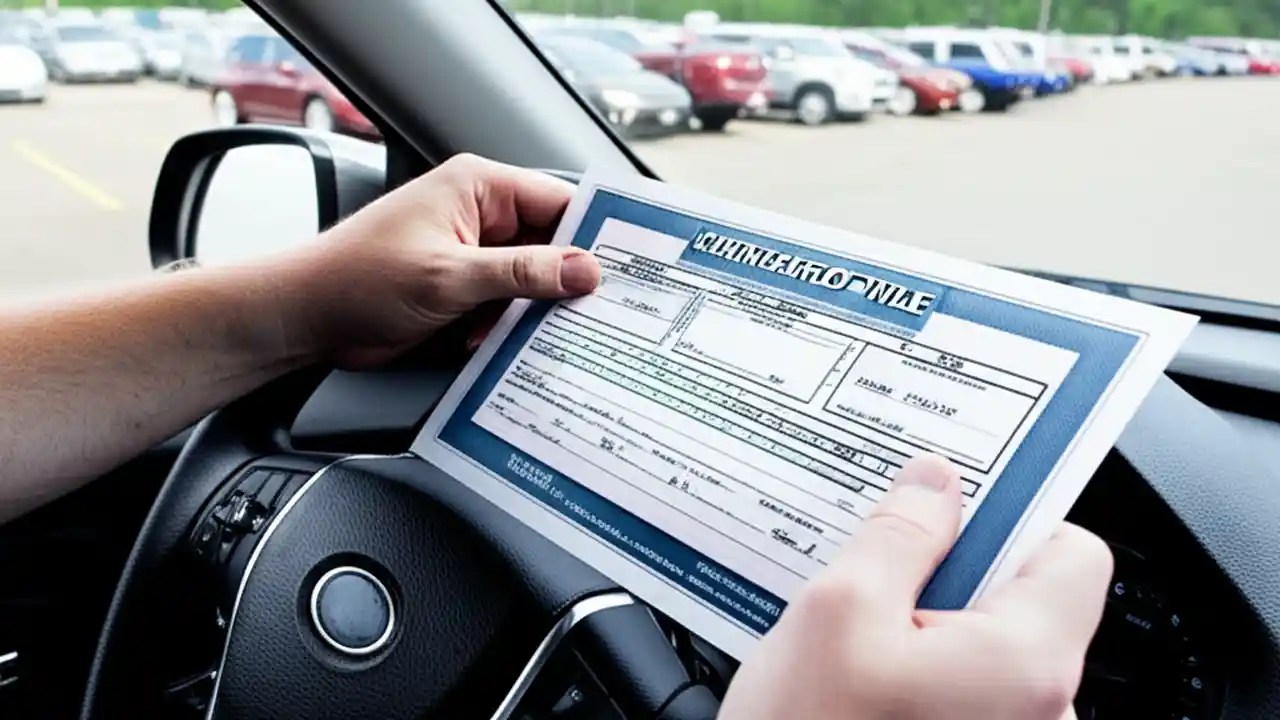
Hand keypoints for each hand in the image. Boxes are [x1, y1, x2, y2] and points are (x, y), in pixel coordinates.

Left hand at [282, 154, 600, 366]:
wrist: (306, 318)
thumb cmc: (357, 278)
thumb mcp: (449, 276)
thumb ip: (520, 273)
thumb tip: (583, 269)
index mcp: (478, 187)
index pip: (559, 201)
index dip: (595, 234)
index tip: (630, 268)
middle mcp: (481, 214)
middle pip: (552, 242)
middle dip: (571, 278)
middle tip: (607, 311)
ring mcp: (474, 253)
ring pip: (534, 278)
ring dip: (542, 308)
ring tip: (565, 334)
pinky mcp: (465, 288)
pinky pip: (510, 303)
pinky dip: (516, 324)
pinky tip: (520, 346)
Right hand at [719, 455, 1111, 719]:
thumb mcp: (837, 610)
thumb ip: (898, 533)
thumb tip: (936, 482)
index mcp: (1026, 663)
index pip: (1072, 552)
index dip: (1012, 519)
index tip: (952, 512)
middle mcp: (1041, 712)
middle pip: (1025, 598)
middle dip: (952, 574)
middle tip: (879, 578)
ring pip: (989, 644)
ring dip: (930, 623)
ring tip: (859, 637)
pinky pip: (968, 687)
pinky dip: (924, 668)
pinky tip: (864, 676)